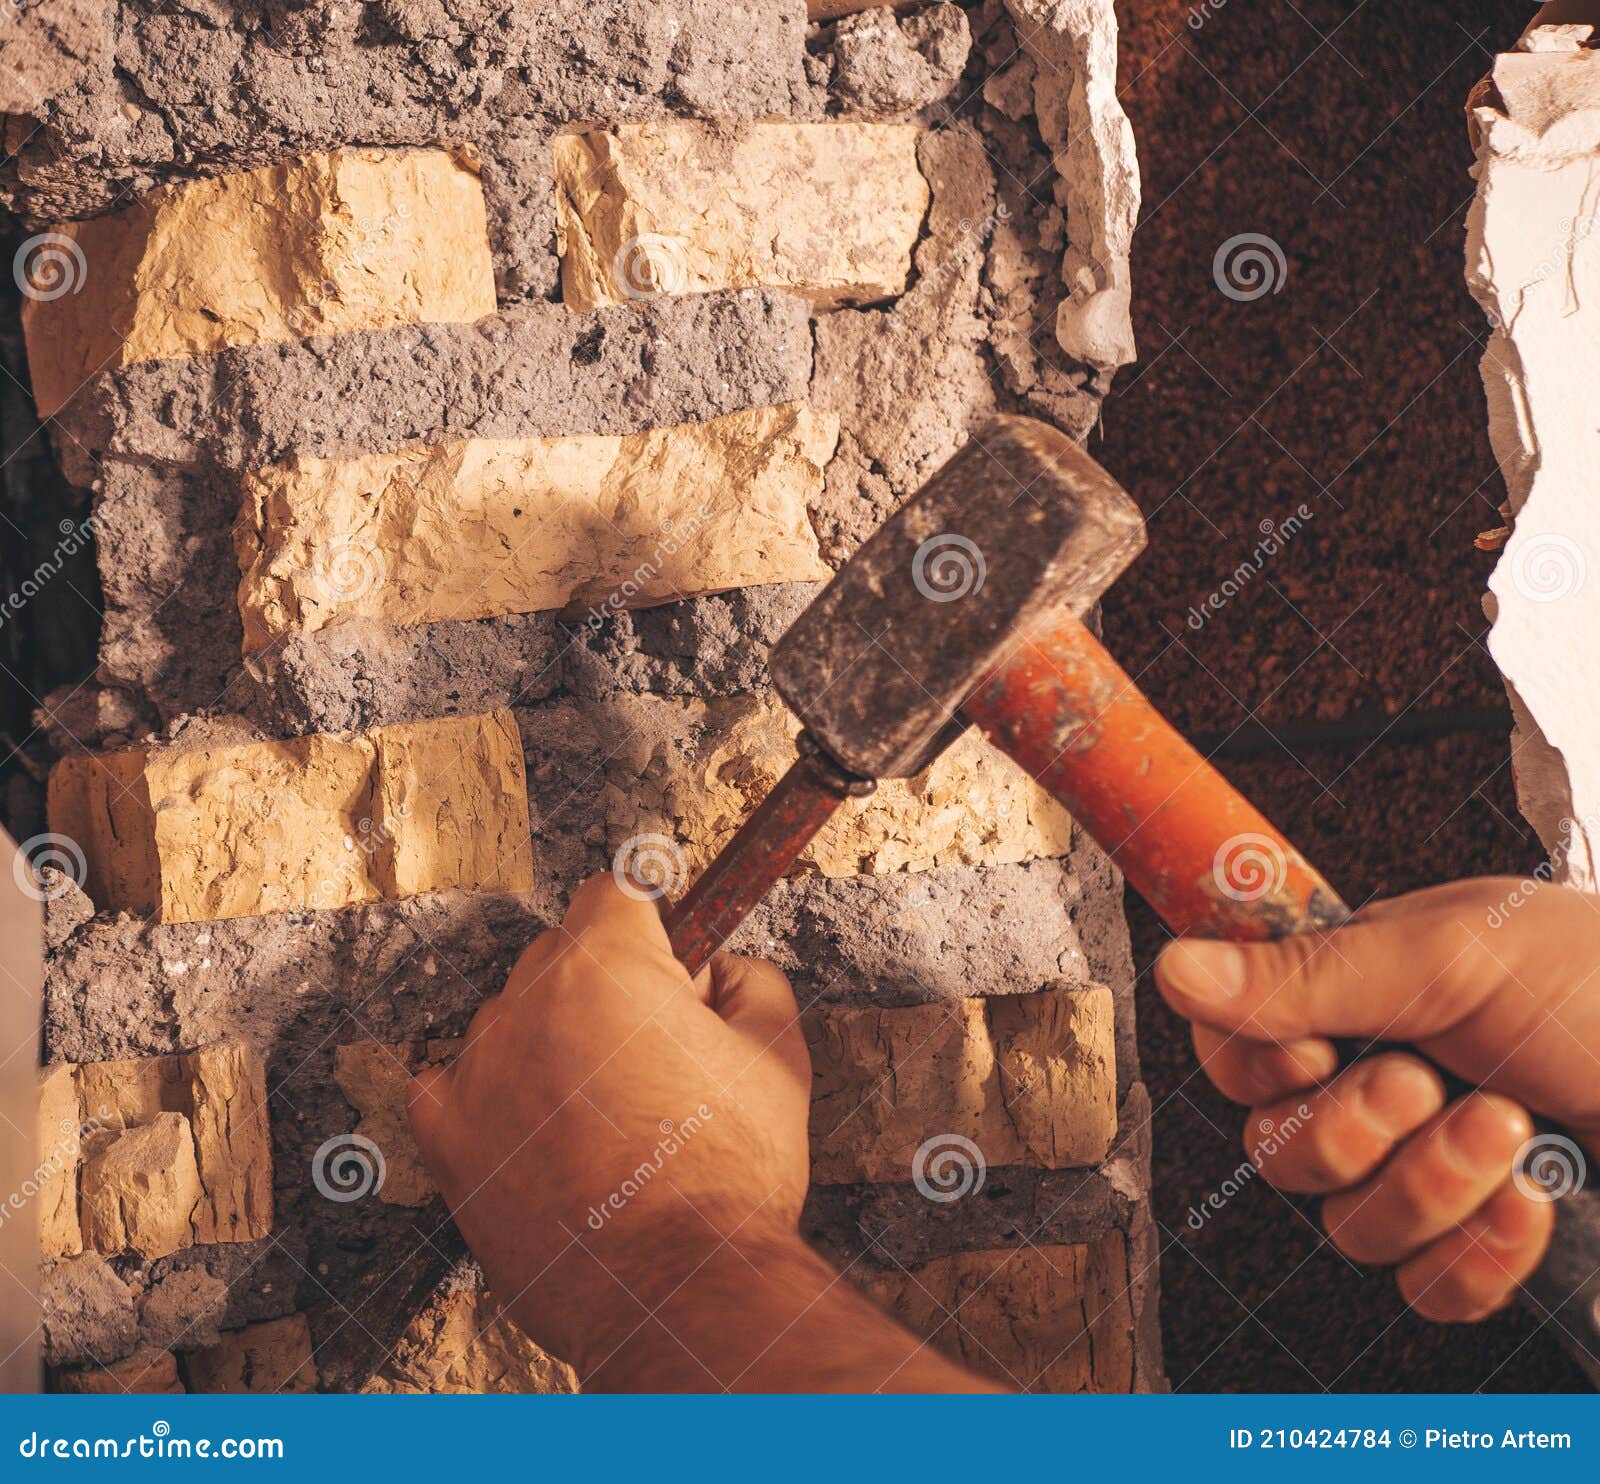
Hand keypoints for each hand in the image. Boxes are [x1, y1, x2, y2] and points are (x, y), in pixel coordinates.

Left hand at [407, 874, 990, 1391]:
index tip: (670, 962)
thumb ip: (747, 978)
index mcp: (606, 962)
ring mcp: (479, 1068)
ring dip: (552, 1041)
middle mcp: (527, 1000)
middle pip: (561, 955)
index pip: (614, 892)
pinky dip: (494, 1093)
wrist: (679, 1288)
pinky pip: (457, 1082)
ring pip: (513, 1019)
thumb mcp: (778, 1049)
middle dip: (606, 986)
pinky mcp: (449, 1137)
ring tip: (608, 1115)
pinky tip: (539, 1128)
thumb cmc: (733, 1171)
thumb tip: (718, 969)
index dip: (653, 925)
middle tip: (657, 1053)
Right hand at [1157, 877, 1599, 1323]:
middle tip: (1426, 1080)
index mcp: (1353, 998)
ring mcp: (1428, 1174)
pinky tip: (1531, 1199)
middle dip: (1349, 1128)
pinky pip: (1427, 1290)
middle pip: (1276, 1153)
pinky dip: (1478, 1254)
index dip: (1250, 1066)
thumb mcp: (1453, 956)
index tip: (1308, 1050)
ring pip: (1347, 1228)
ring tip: (1505, 1126)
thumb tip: (1174, 967)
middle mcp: (1376, 1087)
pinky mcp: (1484, 1248)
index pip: (1232, 1049)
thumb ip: (1307, 974)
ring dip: (1428, 1185)